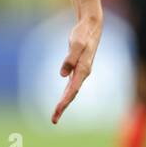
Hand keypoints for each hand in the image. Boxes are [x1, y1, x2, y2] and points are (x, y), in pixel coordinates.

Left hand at [52, 8, 102, 124]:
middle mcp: (83, 73)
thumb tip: (62, 74)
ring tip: (56, 114)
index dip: (64, 102)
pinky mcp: (78, 68)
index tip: (57, 111)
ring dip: (64, 103)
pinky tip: (62, 101)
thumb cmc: (84, 34)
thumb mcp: (76, 43)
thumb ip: (70, 58)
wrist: (92, 26)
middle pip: (72, 94)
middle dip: (63, 107)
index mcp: (84, 69)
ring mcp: (81, 72)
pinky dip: (66, 94)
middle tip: (53, 120)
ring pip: (72, 91)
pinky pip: (71, 85)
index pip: (72, 90)